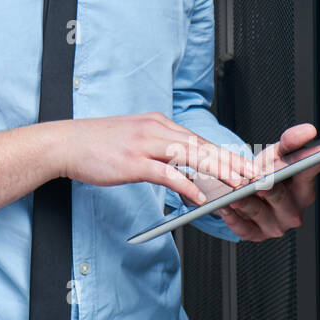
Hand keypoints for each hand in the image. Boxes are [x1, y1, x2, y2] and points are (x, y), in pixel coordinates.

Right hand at [56, 114, 262, 206]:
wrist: (65, 143)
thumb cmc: (96, 144)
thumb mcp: (133, 139)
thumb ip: (158, 150)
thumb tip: (181, 167)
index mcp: (157, 123)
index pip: (199, 139)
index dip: (225, 153)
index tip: (245, 165)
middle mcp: (155, 129)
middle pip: (202, 145)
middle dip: (231, 162)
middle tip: (254, 176)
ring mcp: (144, 144)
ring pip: (191, 156)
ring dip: (218, 172)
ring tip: (238, 185)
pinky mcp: (133, 162)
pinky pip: (167, 174)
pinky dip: (187, 185)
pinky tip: (200, 196)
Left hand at [217, 123, 319, 240]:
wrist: (246, 189)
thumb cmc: (267, 172)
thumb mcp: (278, 153)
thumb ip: (291, 141)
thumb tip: (309, 131)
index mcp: (304, 189)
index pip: (307, 175)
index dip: (309, 165)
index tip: (312, 159)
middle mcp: (293, 210)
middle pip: (281, 198)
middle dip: (270, 190)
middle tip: (260, 183)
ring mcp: (276, 224)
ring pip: (260, 214)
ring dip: (246, 203)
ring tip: (235, 195)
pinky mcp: (256, 234)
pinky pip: (244, 229)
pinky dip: (233, 218)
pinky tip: (224, 207)